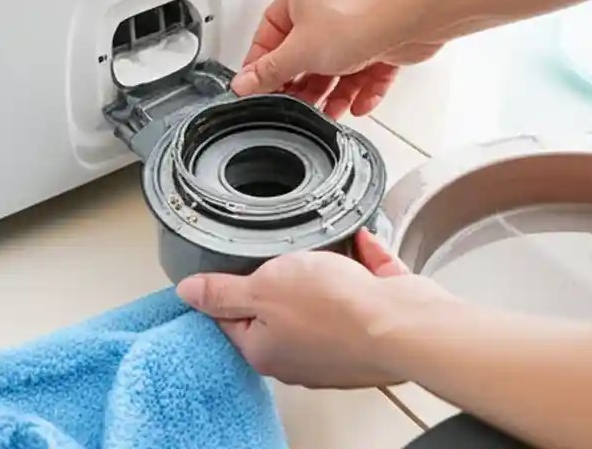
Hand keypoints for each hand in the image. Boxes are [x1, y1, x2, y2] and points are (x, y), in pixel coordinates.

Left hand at [175, 230, 458, 388]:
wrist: (404, 326)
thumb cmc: (334, 312)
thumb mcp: (262, 288)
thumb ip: (223, 291)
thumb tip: (187, 293)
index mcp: (267, 350)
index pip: (231, 319)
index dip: (227, 288)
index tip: (229, 265)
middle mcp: (302, 353)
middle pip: (279, 308)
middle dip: (280, 275)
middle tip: (279, 248)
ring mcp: (341, 341)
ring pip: (325, 298)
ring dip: (325, 266)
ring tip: (322, 240)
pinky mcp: (375, 324)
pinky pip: (363, 284)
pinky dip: (362, 260)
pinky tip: (361, 239)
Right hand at [234, 0, 442, 117]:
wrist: (408, 21)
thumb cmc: (358, 19)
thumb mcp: (300, 52)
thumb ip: (270, 71)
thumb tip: (245, 83)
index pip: (269, 32)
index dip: (261, 62)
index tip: (256, 86)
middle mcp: (328, 7)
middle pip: (304, 53)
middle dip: (302, 83)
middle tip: (294, 104)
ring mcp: (356, 25)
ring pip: (336, 66)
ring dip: (332, 93)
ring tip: (326, 111)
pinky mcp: (382, 43)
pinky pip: (366, 72)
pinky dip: (361, 91)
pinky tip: (356, 105)